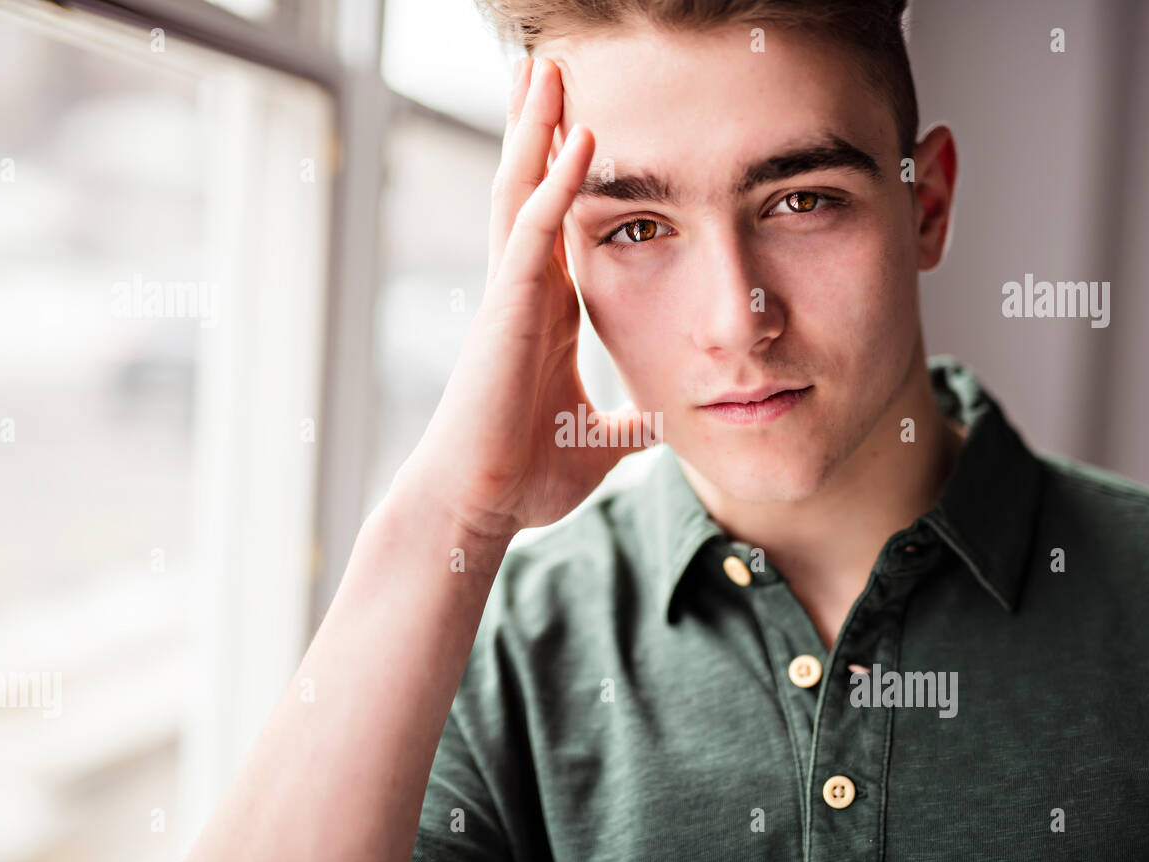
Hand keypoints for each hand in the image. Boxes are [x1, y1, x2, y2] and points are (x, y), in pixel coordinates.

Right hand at [396, 56, 653, 539]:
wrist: (481, 507)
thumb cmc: (524, 476)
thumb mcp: (599, 442)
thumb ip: (629, 423)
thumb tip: (668, 426)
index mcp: (544, 315)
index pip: (554, 223)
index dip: (561, 171)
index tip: (576, 121)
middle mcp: (522, 293)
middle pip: (528, 189)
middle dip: (538, 128)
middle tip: (550, 66)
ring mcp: (509, 297)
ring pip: (521, 191)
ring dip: (538, 129)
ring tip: (549, 68)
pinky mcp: (504, 311)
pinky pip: (534, 231)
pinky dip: (557, 182)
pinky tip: (579, 138)